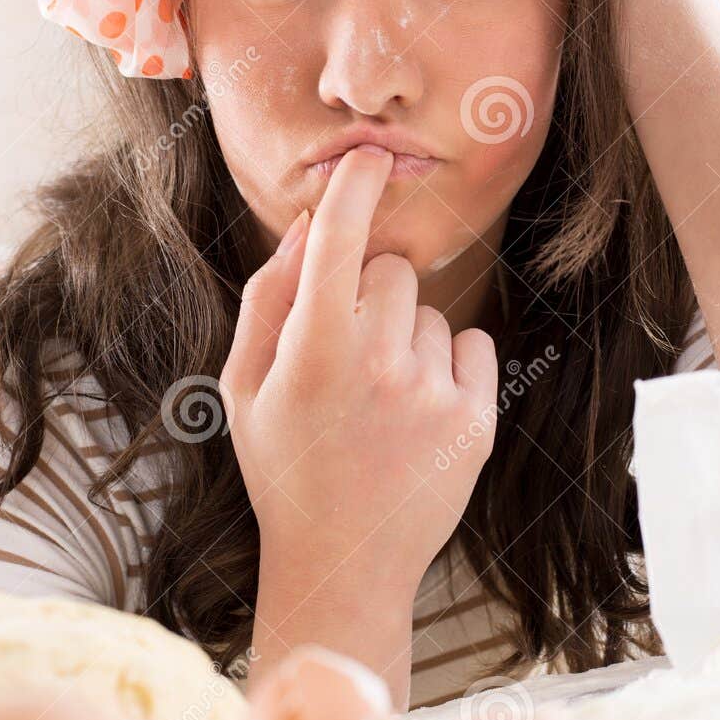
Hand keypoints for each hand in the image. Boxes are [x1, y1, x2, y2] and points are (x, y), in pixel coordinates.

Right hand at [220, 147, 499, 606]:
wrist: (344, 564)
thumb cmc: (284, 466)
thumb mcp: (243, 387)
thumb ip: (268, 298)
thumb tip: (309, 224)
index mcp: (312, 351)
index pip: (342, 238)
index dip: (357, 186)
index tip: (370, 156)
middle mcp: (377, 364)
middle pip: (391, 271)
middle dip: (370, 295)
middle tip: (348, 356)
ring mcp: (432, 394)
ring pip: (428, 313)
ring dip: (406, 340)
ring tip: (379, 404)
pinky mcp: (475, 421)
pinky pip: (471, 346)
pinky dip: (448, 367)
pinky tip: (417, 414)